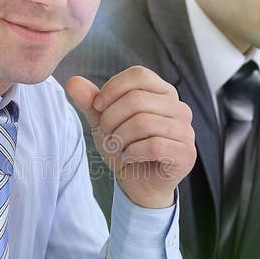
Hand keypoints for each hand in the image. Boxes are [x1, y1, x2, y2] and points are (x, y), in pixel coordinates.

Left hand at [66, 67, 194, 208]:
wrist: (138, 184)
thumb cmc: (125, 148)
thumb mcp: (103, 122)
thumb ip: (90, 102)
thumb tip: (73, 81)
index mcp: (163, 93)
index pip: (139, 74)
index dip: (112, 89)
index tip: (97, 107)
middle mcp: (179, 108)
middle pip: (137, 99)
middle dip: (111, 119)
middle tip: (107, 135)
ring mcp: (186, 130)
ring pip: (143, 122)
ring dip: (120, 138)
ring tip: (119, 147)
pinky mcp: (186, 153)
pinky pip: (154, 145)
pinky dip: (133, 153)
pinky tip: (130, 157)